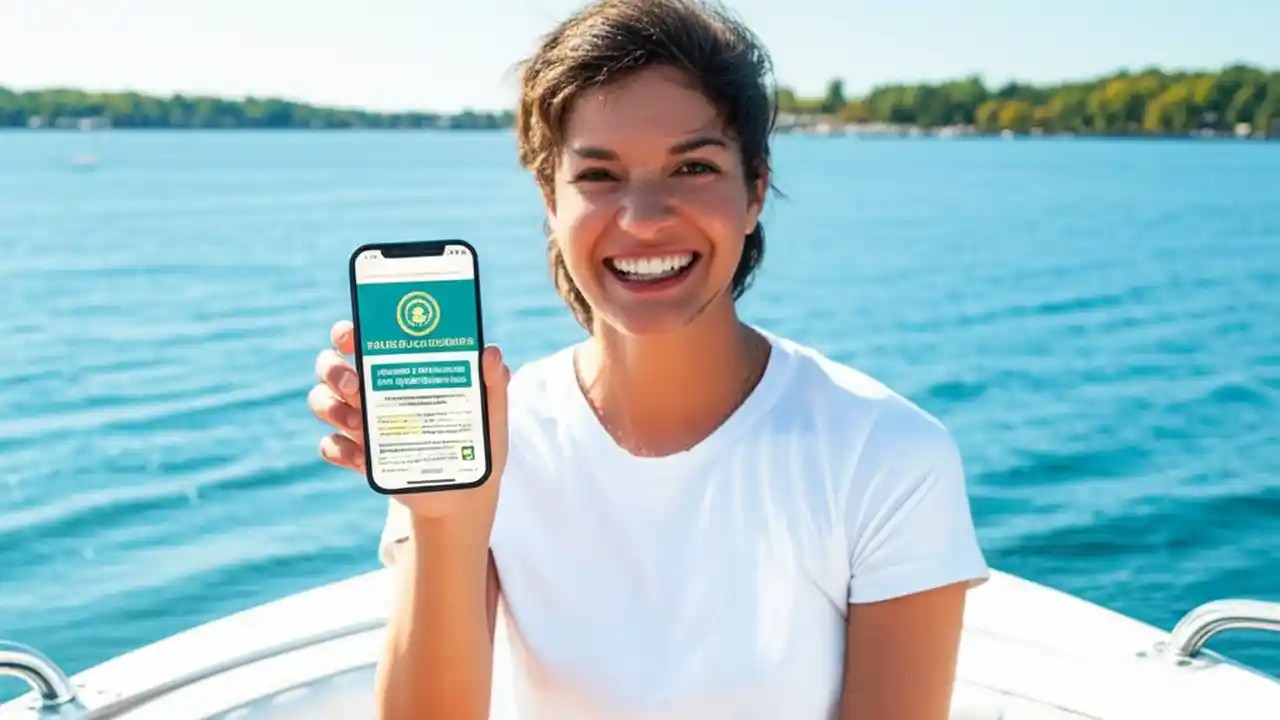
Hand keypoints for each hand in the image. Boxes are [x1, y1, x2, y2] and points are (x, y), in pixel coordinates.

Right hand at [309, 320, 509, 523]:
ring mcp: (361, 422)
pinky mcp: (358, 456)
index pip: (360, 339)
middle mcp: (372, 389)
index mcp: (399, 368)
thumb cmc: (477, 441)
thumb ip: (493, 383)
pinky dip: (340, 450)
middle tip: (355, 385)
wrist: (465, 493)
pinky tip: (363, 459)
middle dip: (333, 369)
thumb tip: (491, 352)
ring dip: (333, 408)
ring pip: (322, 401)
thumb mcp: (491, 413)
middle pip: (330, 366)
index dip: (347, 332)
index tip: (353, 335)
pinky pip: (330, 446)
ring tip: (360, 423)